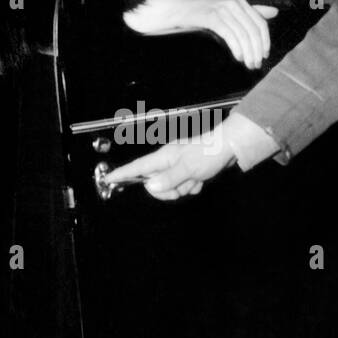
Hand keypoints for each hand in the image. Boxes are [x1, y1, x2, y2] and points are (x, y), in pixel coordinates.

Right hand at [107, 131, 234, 200]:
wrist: (229, 147)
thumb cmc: (209, 153)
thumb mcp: (189, 168)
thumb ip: (168, 178)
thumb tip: (150, 186)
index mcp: (163, 158)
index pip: (138, 167)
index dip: (122, 174)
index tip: (108, 179)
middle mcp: (168, 162)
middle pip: (155, 184)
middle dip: (170, 190)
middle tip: (184, 186)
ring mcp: (178, 166)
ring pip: (171, 187)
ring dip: (184, 188)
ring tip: (197, 178)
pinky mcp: (188, 171)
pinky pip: (183, 186)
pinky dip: (192, 186)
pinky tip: (201, 179)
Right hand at [124, 0, 278, 69]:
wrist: (179, 10)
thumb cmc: (207, 14)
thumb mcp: (232, 12)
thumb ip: (253, 13)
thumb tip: (275, 12)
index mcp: (242, 4)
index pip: (261, 24)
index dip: (265, 41)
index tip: (264, 55)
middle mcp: (235, 4)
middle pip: (253, 31)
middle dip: (256, 51)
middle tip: (255, 65)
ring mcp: (223, 10)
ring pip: (243, 35)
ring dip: (248, 53)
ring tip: (247, 64)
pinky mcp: (212, 17)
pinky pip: (230, 34)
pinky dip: (236, 48)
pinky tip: (237, 57)